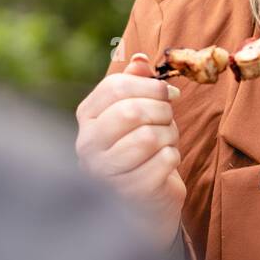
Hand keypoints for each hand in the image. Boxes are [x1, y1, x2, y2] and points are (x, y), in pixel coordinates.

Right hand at [75, 52, 185, 250]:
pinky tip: (165, 165)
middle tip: (169, 120)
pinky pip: (164, 160)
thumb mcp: (137, 113)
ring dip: (169, 136)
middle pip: (132, 111)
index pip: (116, 87)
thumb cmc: (142, 150)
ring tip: (166, 143)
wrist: (144, 200)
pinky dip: (173, 158)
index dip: (150, 85)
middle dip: (162, 111)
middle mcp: (88, 144)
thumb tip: (138, 59)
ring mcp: (105, 170)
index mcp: (87, 117)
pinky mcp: (129, 191)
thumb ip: (136, 84)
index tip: (167, 93)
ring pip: (150, 136)